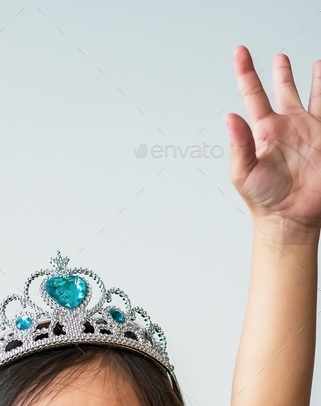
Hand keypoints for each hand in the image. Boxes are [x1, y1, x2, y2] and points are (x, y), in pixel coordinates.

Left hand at [226, 46, 320, 233]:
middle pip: (284, 91)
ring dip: (316, 80)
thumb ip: (238, 144)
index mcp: (263, 131)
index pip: (252, 94)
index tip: (240, 52)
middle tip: (280, 57)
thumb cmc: (263, 201)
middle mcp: (286, 127)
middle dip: (282, 73)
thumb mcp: (243, 172)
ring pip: (314, 96)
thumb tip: (229, 118)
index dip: (245, 72)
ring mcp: (308, 131)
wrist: (290, 217)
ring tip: (317, 64)